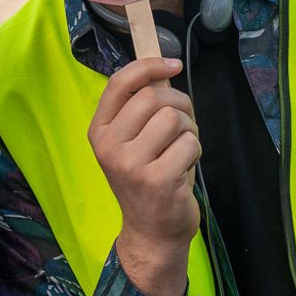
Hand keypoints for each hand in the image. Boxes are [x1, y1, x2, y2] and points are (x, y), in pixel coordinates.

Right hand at [88, 57, 199, 295]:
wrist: (151, 232)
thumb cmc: (147, 180)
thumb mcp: (132, 143)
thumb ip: (141, 109)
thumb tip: (165, 67)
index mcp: (99, 132)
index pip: (120, 83)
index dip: (149, 65)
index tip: (172, 63)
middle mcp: (109, 147)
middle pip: (155, 97)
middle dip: (180, 104)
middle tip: (183, 125)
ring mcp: (131, 164)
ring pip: (175, 118)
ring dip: (190, 130)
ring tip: (181, 151)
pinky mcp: (157, 180)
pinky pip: (190, 143)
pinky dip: (195, 152)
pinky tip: (183, 170)